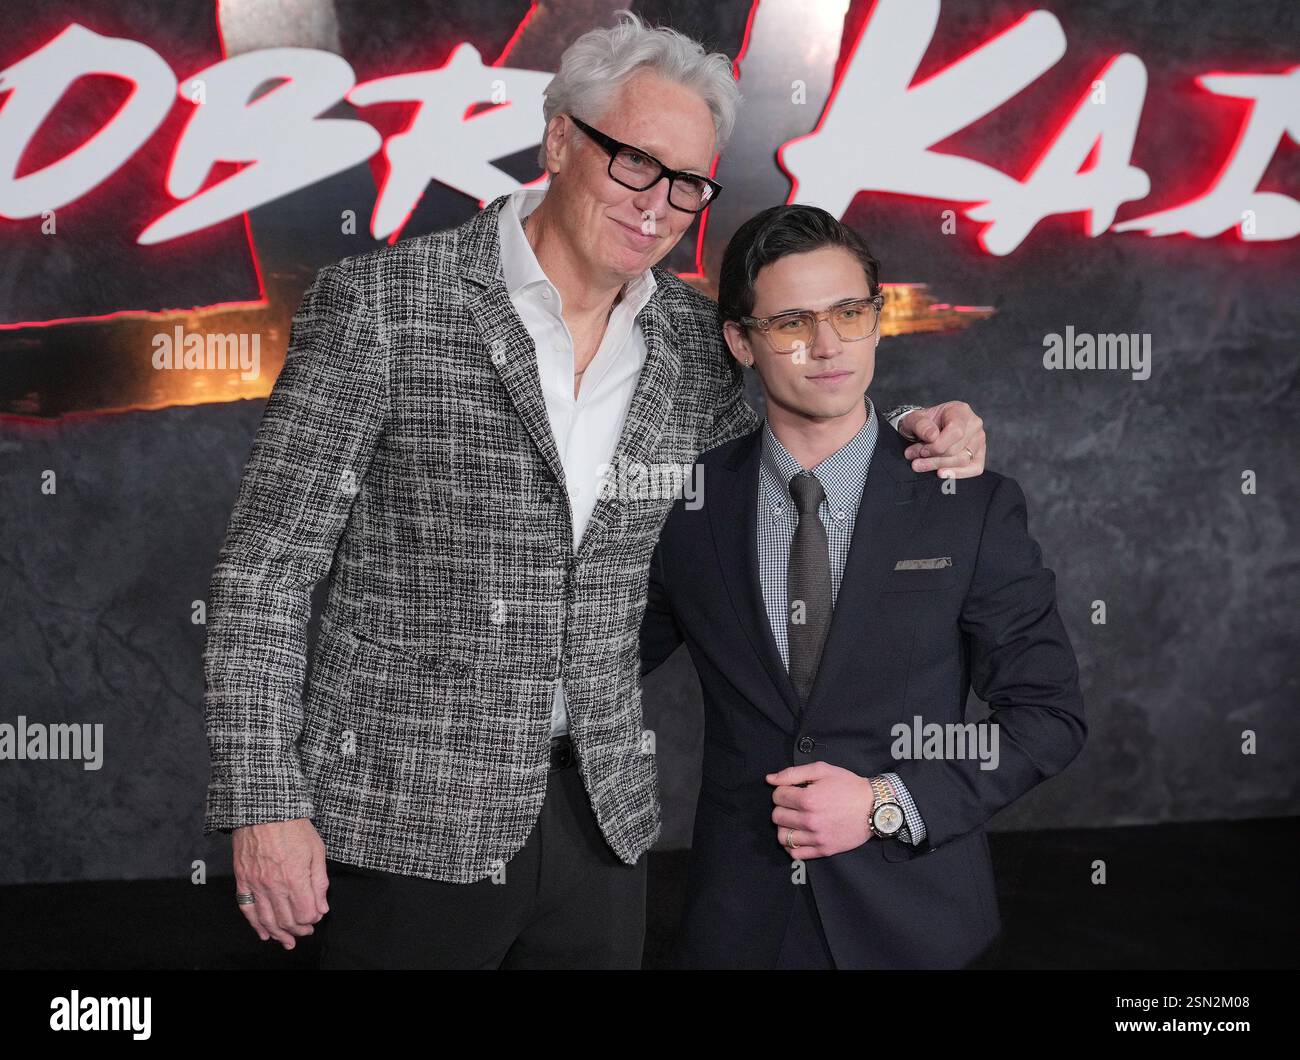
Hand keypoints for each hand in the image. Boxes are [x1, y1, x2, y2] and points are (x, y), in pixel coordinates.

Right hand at [232, 818, 329, 948]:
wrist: (264, 810)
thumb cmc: (293, 826)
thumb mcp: (316, 850)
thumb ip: (320, 882)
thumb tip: (322, 908)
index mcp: (294, 878)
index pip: (305, 913)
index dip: (313, 919)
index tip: (317, 916)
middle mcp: (274, 885)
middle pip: (287, 920)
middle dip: (299, 930)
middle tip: (306, 932)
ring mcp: (255, 884)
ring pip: (267, 919)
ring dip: (279, 934)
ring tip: (288, 941)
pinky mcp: (242, 880)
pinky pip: (247, 909)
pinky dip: (255, 925)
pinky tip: (264, 933)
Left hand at [765, 762, 875, 858]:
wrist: (874, 806)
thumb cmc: (848, 786)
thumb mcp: (822, 770)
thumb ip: (793, 773)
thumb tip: (769, 779)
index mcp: (808, 799)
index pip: (777, 796)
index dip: (782, 791)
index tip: (792, 791)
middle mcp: (810, 820)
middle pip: (777, 816)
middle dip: (782, 808)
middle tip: (794, 805)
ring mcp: (816, 837)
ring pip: (782, 836)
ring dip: (784, 827)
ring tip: (794, 820)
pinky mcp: (824, 850)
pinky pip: (796, 854)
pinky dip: (791, 846)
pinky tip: (798, 835)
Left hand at [899, 400, 985, 478]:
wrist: (925, 431)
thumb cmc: (921, 425)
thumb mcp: (913, 420)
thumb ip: (920, 425)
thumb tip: (932, 436)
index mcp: (961, 410)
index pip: (955, 432)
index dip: (937, 446)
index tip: (920, 451)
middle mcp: (974, 424)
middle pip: (957, 449)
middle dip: (933, 458)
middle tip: (914, 460)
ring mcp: (979, 440)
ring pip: (963, 460)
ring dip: (939, 466)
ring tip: (919, 464)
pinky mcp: (978, 456)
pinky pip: (974, 468)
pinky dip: (957, 473)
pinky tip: (940, 473)